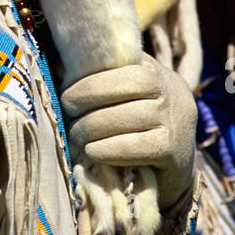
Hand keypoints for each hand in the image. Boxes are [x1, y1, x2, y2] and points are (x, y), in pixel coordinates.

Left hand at [60, 54, 196, 207]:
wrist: (177, 171)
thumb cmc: (139, 128)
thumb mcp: (128, 97)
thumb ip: (103, 79)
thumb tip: (58, 64)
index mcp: (156, 73)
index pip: (126, 64)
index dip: (93, 78)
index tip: (68, 94)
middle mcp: (171, 92)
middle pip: (131, 84)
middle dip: (90, 97)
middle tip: (69, 114)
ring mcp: (175, 121)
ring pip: (130, 115)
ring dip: (94, 126)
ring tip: (77, 136)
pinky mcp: (173, 151)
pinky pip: (136, 146)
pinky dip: (108, 149)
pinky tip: (92, 152)